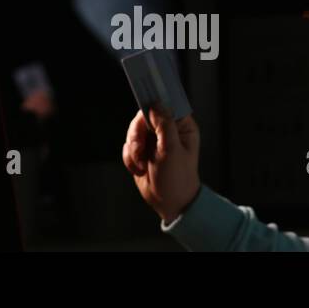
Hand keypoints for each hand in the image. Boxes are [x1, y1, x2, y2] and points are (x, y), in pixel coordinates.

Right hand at [121, 107, 200, 222]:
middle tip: (139, 150)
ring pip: (132, 133)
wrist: (169, 202)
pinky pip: (127, 147)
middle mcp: (166, 131)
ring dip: (133, 150)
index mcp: (181, 126)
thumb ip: (164, 125)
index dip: (152, 109)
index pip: (164, 106)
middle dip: (137, 136)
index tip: (144, 118)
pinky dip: (130, 159)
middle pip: (143, 118)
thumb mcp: (172, 149)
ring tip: (142, 164)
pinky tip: (141, 169)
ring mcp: (153, 141)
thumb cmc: (177, 178)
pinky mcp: (142, 152)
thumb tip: (155, 105)